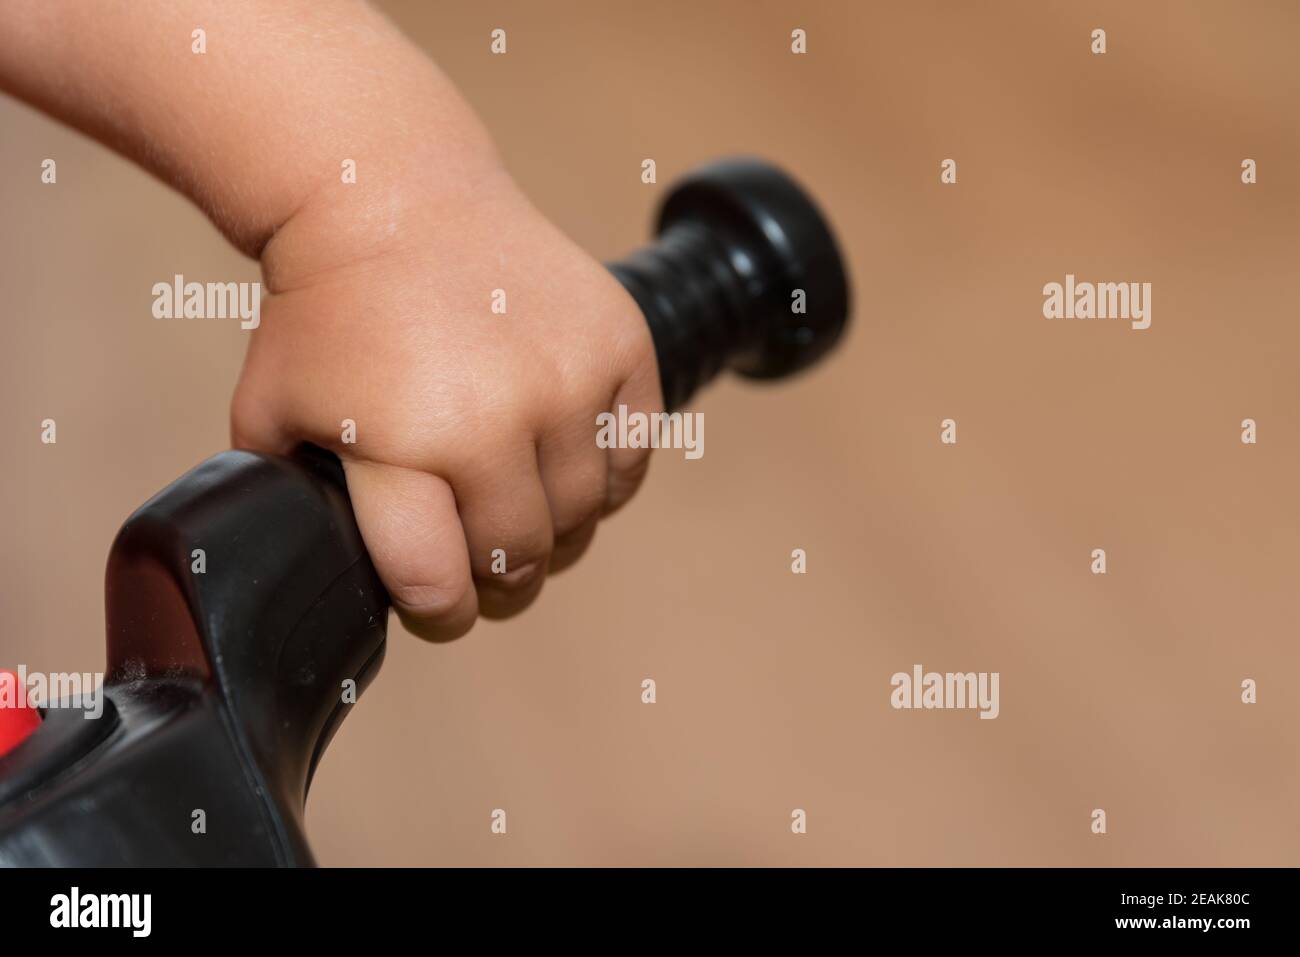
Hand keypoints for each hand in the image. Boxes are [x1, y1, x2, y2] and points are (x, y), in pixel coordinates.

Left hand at [231, 160, 661, 640]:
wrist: (394, 195)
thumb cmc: (330, 310)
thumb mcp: (273, 412)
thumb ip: (298, 497)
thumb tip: (323, 571)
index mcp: (402, 444)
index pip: (442, 585)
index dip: (439, 613)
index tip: (438, 606)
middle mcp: (495, 417)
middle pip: (520, 559)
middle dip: (501, 579)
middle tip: (486, 567)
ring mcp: (567, 379)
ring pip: (585, 517)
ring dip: (555, 531)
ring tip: (524, 511)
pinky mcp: (620, 346)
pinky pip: (631, 457)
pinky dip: (604, 477)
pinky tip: (565, 460)